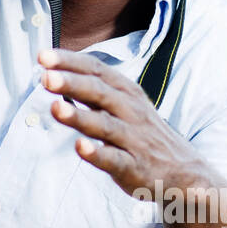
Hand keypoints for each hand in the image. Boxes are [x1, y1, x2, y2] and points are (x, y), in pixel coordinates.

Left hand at [38, 49, 209, 200]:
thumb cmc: (140, 131)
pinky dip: (98, 153)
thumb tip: (51, 71)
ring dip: (79, 116)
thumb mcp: (122, 103)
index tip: (43, 56)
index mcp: (125, 91)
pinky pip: (114, 159)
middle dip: (72, 83)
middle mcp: (130, 111)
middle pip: (99, 92)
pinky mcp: (133, 167)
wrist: (183, 171)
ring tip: (55, 108)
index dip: (70, 62)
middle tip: (45, 77)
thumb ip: (89, 89)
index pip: (96, 69)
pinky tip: (80, 147)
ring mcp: (133, 139)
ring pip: (104, 125)